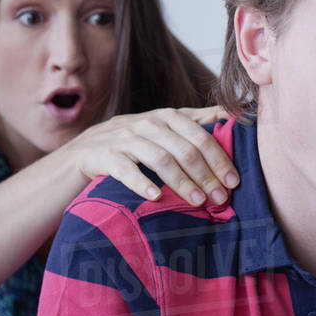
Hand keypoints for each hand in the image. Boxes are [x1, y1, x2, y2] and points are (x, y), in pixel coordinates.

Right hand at [68, 106, 238, 206]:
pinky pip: (126, 170)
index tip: (234, 181)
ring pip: (161, 159)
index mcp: (167, 117)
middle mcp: (147, 124)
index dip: (220, 158)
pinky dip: (142, 183)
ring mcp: (125, 139)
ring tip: (199, 202)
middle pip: (185, 149)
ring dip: (183, 182)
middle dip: (207, 175)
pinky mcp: (104, 156)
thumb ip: (195, 121)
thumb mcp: (163, 127)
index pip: (201, 135)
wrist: (80, 153)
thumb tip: (233, 113)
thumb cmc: (132, 143)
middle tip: (221, 199)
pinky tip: (156, 198)